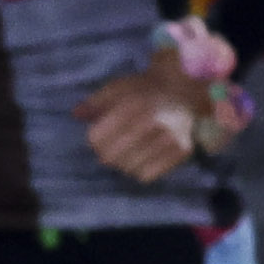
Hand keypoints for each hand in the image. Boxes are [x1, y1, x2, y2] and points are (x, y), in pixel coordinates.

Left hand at [77, 33, 222, 182]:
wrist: (187, 90)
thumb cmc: (146, 90)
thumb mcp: (118, 88)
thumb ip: (96, 102)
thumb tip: (76, 114)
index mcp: (135, 104)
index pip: (97, 138)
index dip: (94, 139)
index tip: (99, 136)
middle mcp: (154, 121)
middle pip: (110, 156)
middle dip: (106, 153)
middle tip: (112, 146)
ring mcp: (171, 138)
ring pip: (127, 168)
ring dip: (123, 162)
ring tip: (129, 149)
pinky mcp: (183, 151)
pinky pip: (147, 175)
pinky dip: (140, 170)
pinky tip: (142, 157)